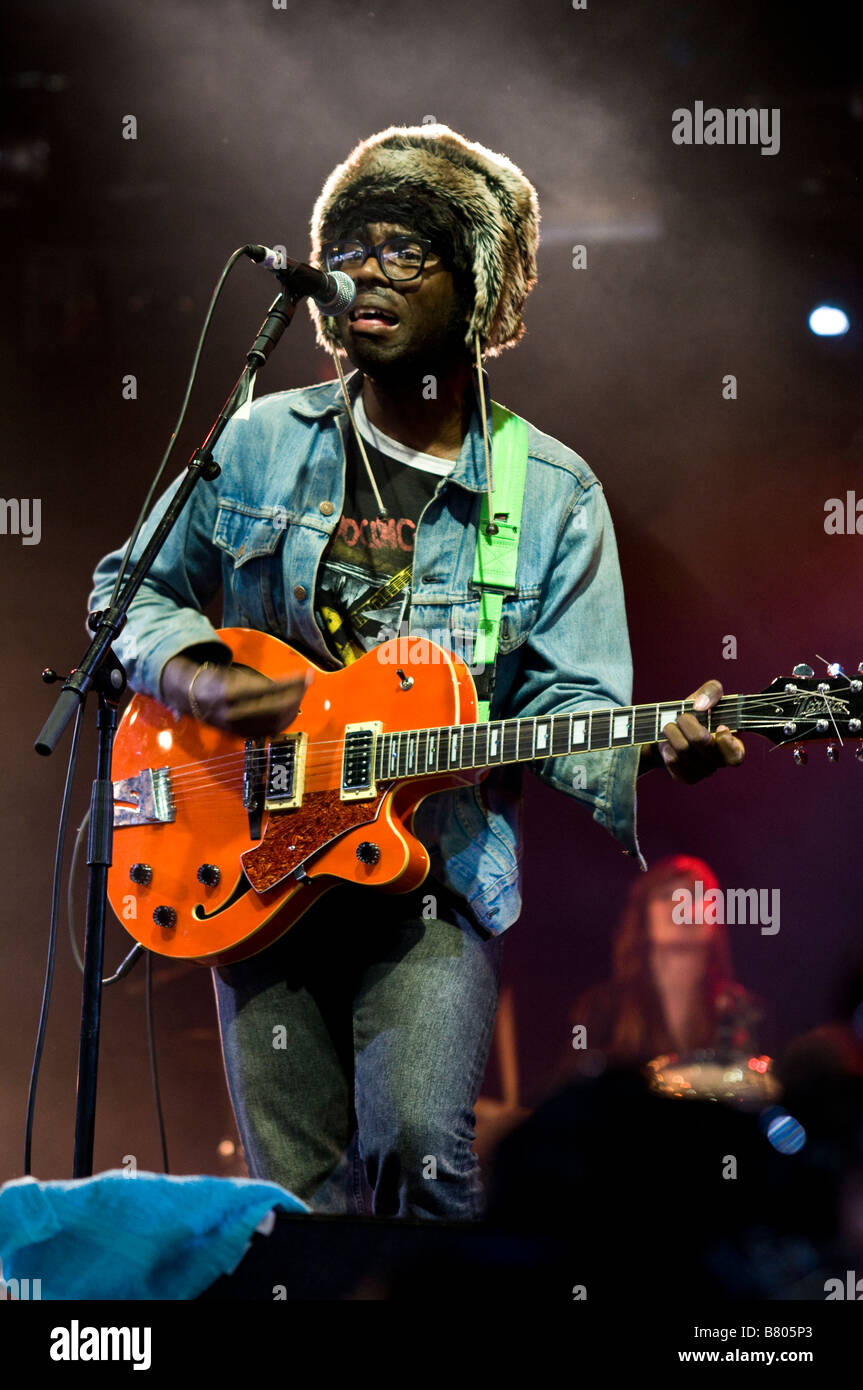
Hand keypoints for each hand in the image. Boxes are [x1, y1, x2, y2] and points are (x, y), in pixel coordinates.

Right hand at [162, 655, 310, 738]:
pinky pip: (268, 731)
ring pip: (273, 723)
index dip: (291, 684)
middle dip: (295, 696)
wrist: (191, 698)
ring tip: (300, 694)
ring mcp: (237, 727)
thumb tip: (292, 685)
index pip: (268, 690)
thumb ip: (259, 682)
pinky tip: (291, 710)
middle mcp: (233, 712)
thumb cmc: (217, 680)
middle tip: (306, 684)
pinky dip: (283, 721)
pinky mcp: (240, 734)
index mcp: (229, 693)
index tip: (305, 676)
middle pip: (274, 709)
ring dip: (292, 709)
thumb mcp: (234, 674)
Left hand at [642, 679, 744, 783]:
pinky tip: (666, 744)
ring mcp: (703, 771)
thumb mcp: (705, 696)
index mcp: (732, 744)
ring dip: (672, 734)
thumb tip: (701, 705)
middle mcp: (719, 761)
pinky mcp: (686, 777)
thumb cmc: (694, 713)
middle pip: (702, 744)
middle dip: (687, 724)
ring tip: (670, 727)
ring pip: (684, 752)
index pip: (736, 756)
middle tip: (680, 716)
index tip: (719, 727)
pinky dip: (667, 749)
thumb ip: (712, 691)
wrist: (670, 730)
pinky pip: (674, 764)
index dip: (727, 743)